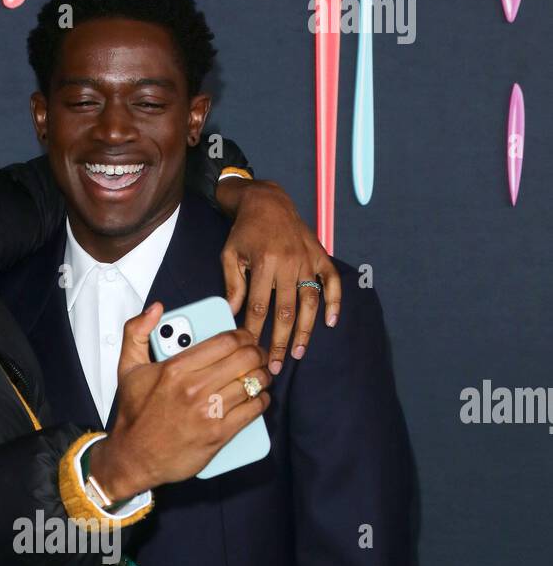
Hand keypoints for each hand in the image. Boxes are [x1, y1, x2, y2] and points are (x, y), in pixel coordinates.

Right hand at [86, 302, 271, 499]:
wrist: (134, 457)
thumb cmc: (134, 415)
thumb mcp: (127, 368)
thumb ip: (136, 332)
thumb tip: (155, 309)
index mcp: (175, 368)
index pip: (225, 341)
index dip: (243, 335)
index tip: (245, 337)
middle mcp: (194, 389)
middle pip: (245, 359)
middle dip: (257, 353)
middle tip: (256, 355)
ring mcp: (208, 412)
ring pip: (253, 383)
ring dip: (263, 376)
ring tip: (260, 375)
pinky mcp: (219, 435)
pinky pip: (253, 410)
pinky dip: (261, 400)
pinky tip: (258, 397)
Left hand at [216, 179, 341, 373]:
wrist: (267, 201)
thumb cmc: (245, 231)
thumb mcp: (230, 255)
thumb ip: (232, 285)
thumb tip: (231, 314)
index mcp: (264, 262)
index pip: (259, 306)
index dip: (255, 331)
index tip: (250, 351)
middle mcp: (289, 262)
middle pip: (285, 311)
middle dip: (279, 341)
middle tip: (274, 365)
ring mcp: (308, 259)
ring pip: (309, 302)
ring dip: (305, 330)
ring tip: (298, 353)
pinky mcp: (320, 256)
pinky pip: (333, 281)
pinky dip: (335, 301)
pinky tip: (331, 322)